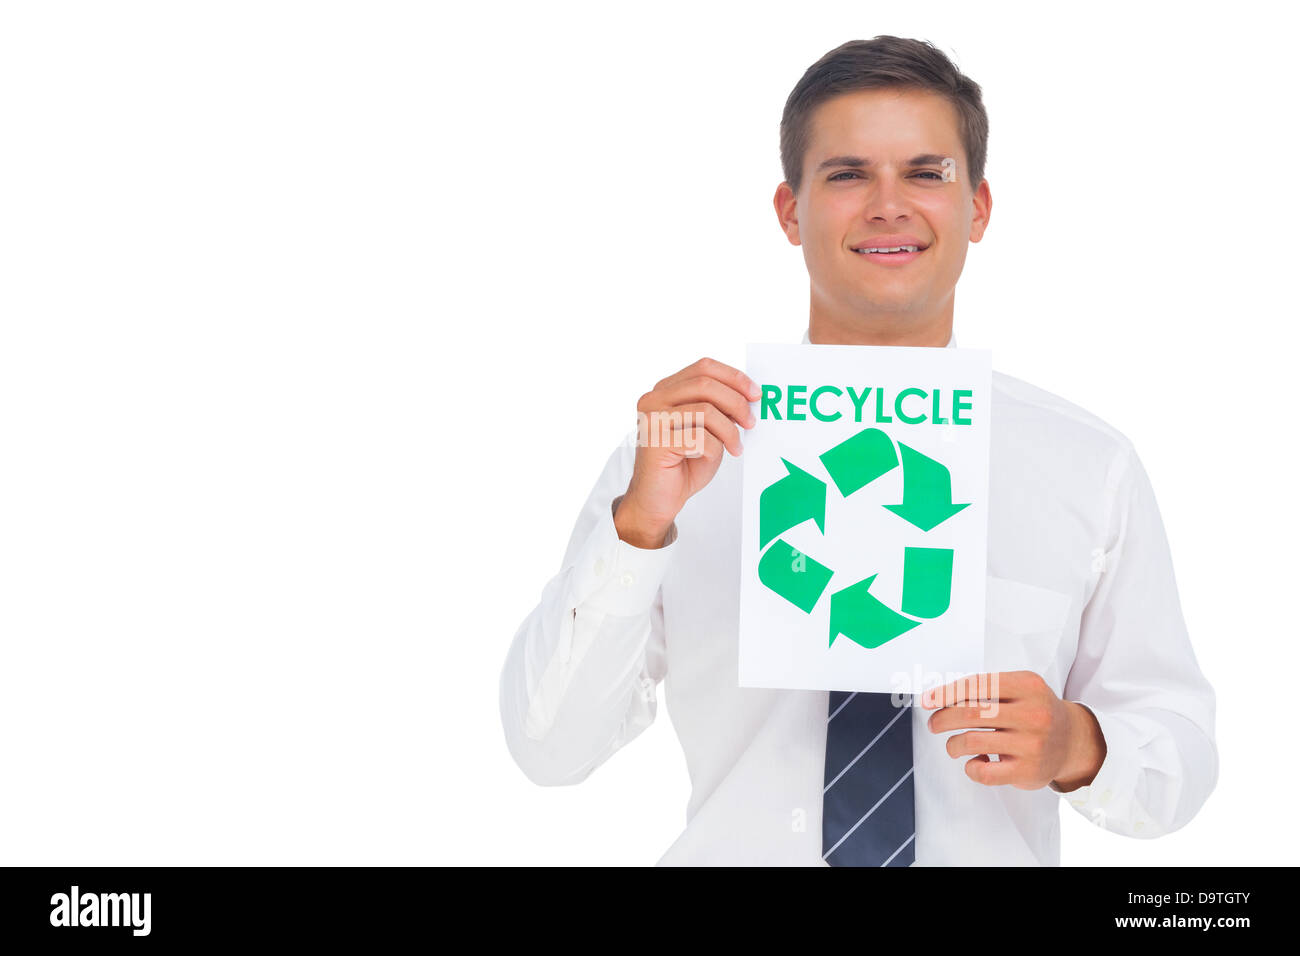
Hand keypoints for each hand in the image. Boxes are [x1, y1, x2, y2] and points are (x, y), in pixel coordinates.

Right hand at [615, 357, 759, 547]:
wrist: (657, 500)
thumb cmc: (683, 465)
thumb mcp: (705, 429)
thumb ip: (719, 409)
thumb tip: (749, 395)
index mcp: (665, 390)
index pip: (703, 368)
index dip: (734, 377)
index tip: (755, 393)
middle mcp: (653, 400)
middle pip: (706, 384)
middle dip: (736, 402)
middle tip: (751, 422)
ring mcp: (652, 420)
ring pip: (706, 410)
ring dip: (729, 431)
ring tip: (735, 446)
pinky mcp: (655, 442)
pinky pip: (700, 438)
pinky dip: (715, 449)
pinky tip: (714, 458)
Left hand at [920, 671, 1105, 791]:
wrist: (1073, 740)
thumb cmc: (1034, 711)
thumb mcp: (1018, 688)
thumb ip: (984, 688)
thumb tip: (935, 697)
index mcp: (1027, 685)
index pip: (977, 684)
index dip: (946, 693)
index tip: (926, 701)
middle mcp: (1033, 713)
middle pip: (971, 713)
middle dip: (943, 718)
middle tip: (934, 724)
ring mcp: (1032, 744)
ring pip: (972, 742)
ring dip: (953, 745)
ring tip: (954, 745)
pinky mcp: (1029, 771)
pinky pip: (984, 772)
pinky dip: (970, 767)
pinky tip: (976, 761)